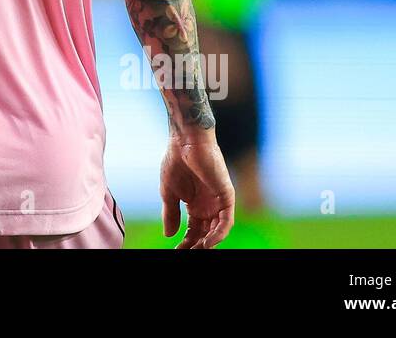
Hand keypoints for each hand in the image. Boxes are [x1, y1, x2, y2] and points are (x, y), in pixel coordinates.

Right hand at [160, 133, 234, 248]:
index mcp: (196, 205)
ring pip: (217, 230)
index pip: (194, 230)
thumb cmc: (175, 161)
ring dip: (208, 243)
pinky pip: (226, 221)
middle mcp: (209, 205)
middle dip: (196, 246)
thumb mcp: (168, 192)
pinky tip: (208, 242)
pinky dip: (219, 233)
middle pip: (206, 233)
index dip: (186, 242)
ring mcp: (219, 202)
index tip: (176, 250)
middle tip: (185, 253)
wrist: (184, 141)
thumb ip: (170, 213)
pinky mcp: (227, 196)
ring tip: (196, 251)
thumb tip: (169, 234)